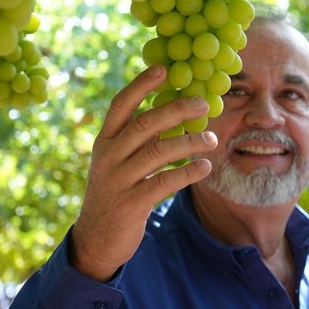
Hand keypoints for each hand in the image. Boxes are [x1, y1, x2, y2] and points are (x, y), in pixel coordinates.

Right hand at [69, 66, 217, 281]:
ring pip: (158, 153)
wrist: (96, 239)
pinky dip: (188, 172)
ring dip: (189, 143)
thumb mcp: (119, 161)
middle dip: (176, 110)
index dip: (141, 85)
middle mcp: (109, 157)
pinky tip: (205, 166)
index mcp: (105, 141)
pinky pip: (164, 182)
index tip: (164, 69)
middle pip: (144, 125)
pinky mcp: (131, 204)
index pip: (120, 105)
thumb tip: (173, 110)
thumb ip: (139, 138)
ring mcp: (118, 180)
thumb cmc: (117, 191)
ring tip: (212, 139)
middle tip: (204, 104)